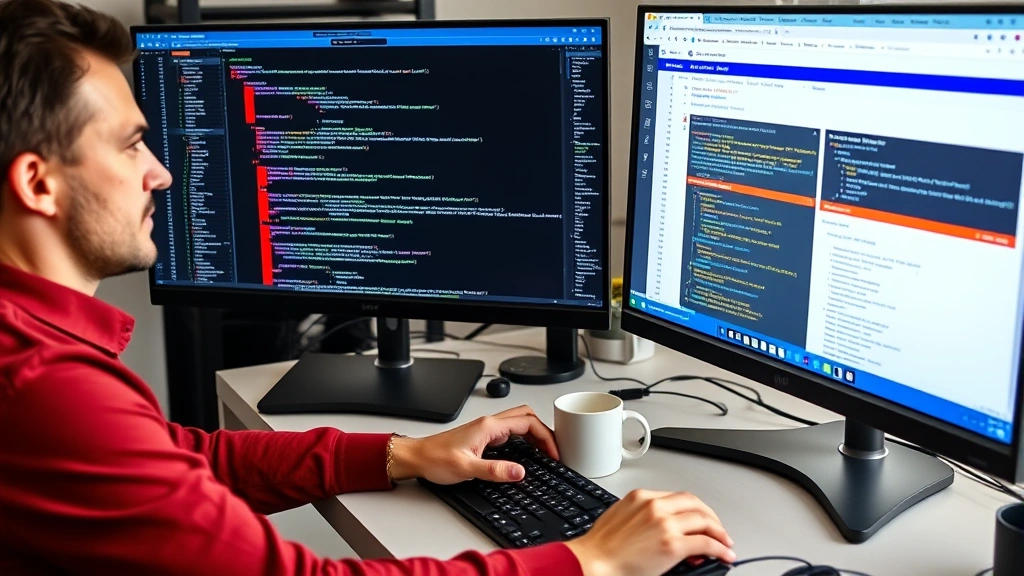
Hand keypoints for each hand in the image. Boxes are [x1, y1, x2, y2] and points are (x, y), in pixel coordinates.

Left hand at [388, 405, 558, 484]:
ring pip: (519, 424)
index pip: (528, 423)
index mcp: (488, 426)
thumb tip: (520, 472)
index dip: (546, 437)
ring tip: (545, 453)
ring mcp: (486, 430)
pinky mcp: (482, 438)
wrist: (415, 457)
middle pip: (527, 417)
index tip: (554, 453)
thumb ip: (495, 470)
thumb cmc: (434, 459)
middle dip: (545, 432)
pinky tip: (525, 455)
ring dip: (535, 435)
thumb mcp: (467, 468)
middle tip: (554, 451)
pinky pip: (510, 433)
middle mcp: (489, 424)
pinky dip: (524, 441)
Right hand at [564, 489, 734, 575]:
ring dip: (719, 532)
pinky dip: (719, 548)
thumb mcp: (621, 519)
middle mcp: (655, 505)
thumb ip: (642, 517)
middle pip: (695, 504)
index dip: (694, 509)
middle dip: (711, 518)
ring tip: (724, 543)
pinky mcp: (672, 544)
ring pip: (704, 520)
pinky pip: (706, 543)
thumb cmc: (600, 548)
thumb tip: (660, 528)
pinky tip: (724, 555)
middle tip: (717, 530)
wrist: (592, 562)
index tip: (699, 520)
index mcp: (641, 497)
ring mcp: (665, 524)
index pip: (678, 497)